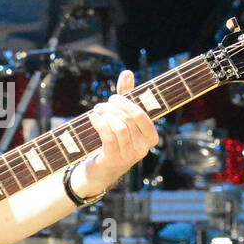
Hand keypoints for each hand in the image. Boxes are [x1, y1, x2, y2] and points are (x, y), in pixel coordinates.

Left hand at [76, 70, 159, 197]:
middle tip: (100, 106)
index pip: (142, 115)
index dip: (127, 102)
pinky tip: (93, 117)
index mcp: (150, 137)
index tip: (113, 98)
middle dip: (112, 108)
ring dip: (105, 115)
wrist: (98, 172)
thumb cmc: (112, 141)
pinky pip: (110, 135)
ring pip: (120, 125)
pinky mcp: (115, 159)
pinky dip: (100, 122)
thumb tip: (128, 72)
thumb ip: (126, 96)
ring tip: (96, 112)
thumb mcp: (120, 118)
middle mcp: (144, 148)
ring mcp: (130, 156)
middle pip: (129, 118)